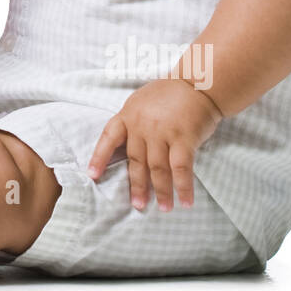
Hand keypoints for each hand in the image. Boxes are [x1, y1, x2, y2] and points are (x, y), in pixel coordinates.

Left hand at [87, 79, 223, 210]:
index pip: (108, 138)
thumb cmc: (170, 94)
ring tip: (163, 208)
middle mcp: (142, 125)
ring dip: (161, 191)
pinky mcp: (183, 138)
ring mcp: (162, 131)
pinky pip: (181, 168)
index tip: (92, 175)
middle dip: (137, 185)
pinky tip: (186, 201)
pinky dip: (183, 187)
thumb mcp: (141, 102)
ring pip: (157, 168)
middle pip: (136, 160)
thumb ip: (133, 123)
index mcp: (128, 115)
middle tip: (138, 205)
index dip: (99, 157)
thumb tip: (126, 147)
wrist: (199, 83)